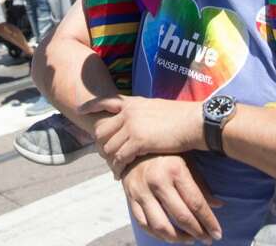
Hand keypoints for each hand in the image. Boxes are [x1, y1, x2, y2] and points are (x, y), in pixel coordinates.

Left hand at [79, 96, 199, 177]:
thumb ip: (142, 113)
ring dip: (110, 159)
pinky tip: (120, 174)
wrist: (195, 122)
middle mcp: (129, 112)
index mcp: (133, 102)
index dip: (91, 106)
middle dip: (102, 144)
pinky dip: (118, 167)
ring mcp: (132, 125)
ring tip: (115, 168)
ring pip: (109, 146)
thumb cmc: (182, 118)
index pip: (105, 101)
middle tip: (106, 157)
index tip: (80, 110)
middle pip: (102, 129)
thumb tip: (135, 122)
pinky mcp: (139, 140)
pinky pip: (120, 156)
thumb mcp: (156, 108)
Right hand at [120, 154, 222, 243]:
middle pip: (181, 216)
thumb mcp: (186, 162)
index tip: (217, 234)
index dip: (209, 221)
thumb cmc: (165, 154)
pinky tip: (169, 237)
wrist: (134, 145)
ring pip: (160, 225)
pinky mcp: (130, 197)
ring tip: (190, 240)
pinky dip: (157, 235)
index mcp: (175, 169)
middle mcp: (157, 180)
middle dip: (197, 232)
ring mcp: (142, 190)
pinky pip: (143, 224)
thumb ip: (200, 185)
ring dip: (178, 238)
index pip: (196, 202)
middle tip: (207, 240)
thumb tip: (218, 205)